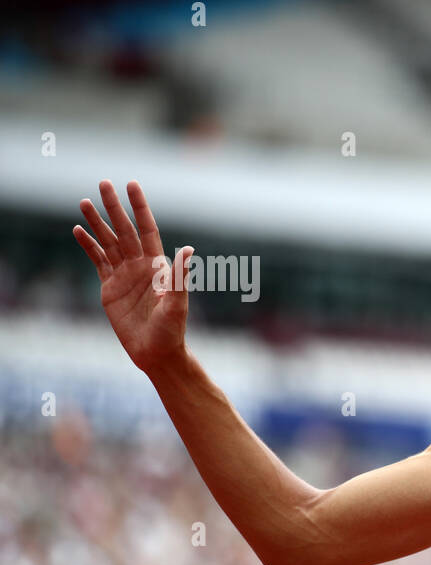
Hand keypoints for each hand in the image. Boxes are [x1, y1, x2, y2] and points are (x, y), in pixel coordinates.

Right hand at [73, 180, 192, 373]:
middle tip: (103, 182)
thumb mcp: (177, 303)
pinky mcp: (110, 287)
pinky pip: (98, 261)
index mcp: (158, 266)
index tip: (132, 185)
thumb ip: (179, 277)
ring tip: (84, 201)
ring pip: (109, 242)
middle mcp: (141, 266)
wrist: (155, 352)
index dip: (139, 208)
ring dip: (97, 223)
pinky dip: (89, 246)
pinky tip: (78, 230)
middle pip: (124, 230)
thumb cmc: (171, 330)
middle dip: (114, 207)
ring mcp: (124, 275)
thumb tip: (188, 250)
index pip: (147, 229)